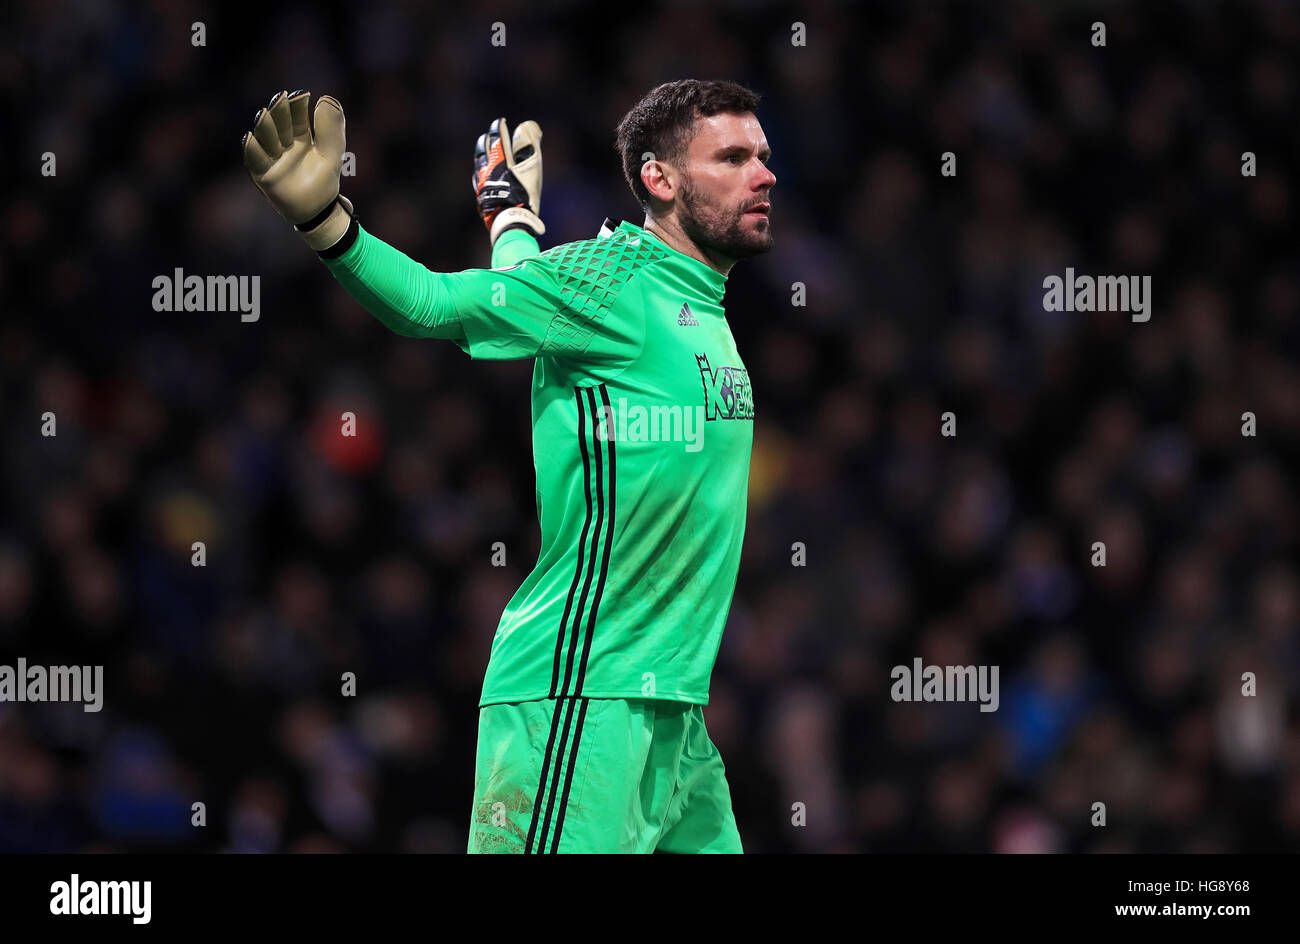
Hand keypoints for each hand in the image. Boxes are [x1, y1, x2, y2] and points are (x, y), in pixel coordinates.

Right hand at [242, 90, 352, 251]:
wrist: (319, 212)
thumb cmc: (324, 182)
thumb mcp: (332, 153)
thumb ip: (331, 129)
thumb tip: (327, 97)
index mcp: (300, 136)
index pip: (296, 116)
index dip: (298, 105)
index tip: (302, 95)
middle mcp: (283, 143)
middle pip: (279, 123)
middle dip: (279, 111)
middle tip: (280, 99)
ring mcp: (272, 158)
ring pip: (265, 138)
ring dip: (264, 126)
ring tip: (263, 114)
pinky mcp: (263, 174)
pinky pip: (255, 159)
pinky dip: (251, 148)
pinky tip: (249, 137)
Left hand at [472, 117, 544, 243]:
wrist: (511, 220)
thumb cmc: (524, 194)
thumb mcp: (532, 167)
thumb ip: (531, 144)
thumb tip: (528, 125)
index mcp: (500, 160)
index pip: (497, 138)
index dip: (498, 128)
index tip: (500, 121)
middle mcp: (488, 170)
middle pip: (484, 149)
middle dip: (487, 140)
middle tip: (489, 135)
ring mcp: (482, 184)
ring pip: (478, 164)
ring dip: (481, 155)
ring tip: (483, 152)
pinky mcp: (481, 196)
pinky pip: (477, 179)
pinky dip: (479, 172)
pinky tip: (479, 174)